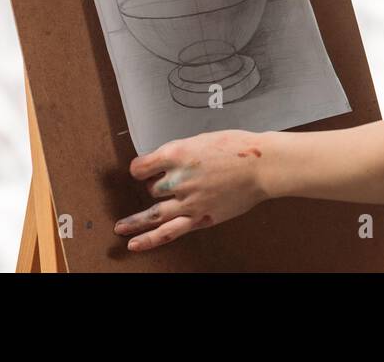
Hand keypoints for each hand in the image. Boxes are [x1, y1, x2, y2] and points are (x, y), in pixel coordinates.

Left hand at [115, 130, 269, 251]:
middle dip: (156, 187)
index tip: (143, 170)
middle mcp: (178, 178)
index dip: (141, 168)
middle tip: (167, 185)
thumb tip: (167, 162)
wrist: (262, 166)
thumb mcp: (201, 139)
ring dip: (134, 222)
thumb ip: (181, 152)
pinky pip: (169, 232)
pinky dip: (149, 240)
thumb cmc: (237, 147)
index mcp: (177, 153)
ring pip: (153, 213)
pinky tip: (134, 244)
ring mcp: (188, 200)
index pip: (141, 166)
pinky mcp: (200, 217)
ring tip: (121, 228)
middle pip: (151, 188)